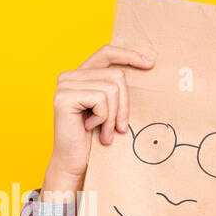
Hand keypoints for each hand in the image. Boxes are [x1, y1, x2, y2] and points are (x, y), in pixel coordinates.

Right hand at [41, 44, 154, 196]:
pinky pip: (101, 99)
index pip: (106, 53)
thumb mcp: (110, 110)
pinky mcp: (64, 96)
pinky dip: (103, 118)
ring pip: (111, 88)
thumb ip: (116, 90)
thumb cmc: (94, 139)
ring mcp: (65, 84)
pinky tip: (91, 128)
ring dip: (113, 116)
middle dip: (124, 104)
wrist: (74, 162)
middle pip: (116, 75)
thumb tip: (146, 68)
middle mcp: (69, 75)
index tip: (150, 63)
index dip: (128, 55)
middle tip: (120, 128)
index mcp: (80, 75)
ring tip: (104, 132)